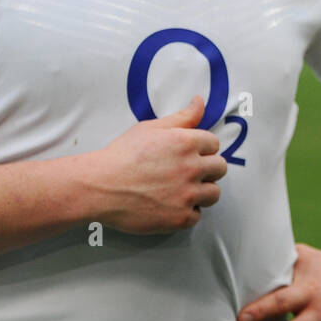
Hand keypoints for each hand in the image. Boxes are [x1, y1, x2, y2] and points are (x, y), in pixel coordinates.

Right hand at [89, 96, 227, 233]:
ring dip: (201, 191)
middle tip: (185, 172)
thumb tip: (200, 102)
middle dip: (206, 168)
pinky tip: (170, 205)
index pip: (214, 144)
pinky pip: (197, 215)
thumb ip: (182, 117)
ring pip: (214, 193)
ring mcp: (188, 194)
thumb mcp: (151, 128)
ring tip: (180, 190)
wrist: (100, 186)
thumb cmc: (122, 155)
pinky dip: (187, 212)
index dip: (201, 149)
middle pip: (220, 168)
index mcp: (187, 142)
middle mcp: (192, 167)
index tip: (188, 154)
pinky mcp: (180, 218)